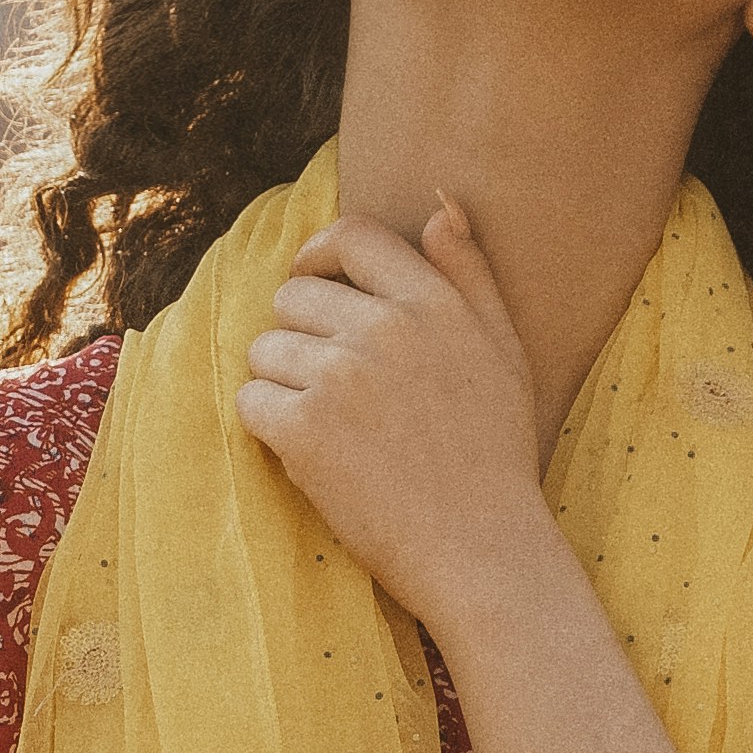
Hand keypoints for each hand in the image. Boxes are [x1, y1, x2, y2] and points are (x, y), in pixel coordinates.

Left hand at [234, 202, 549, 636]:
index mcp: (434, 302)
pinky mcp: (304, 428)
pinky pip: (250, 402)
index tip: (311, 283)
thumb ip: (469, 272)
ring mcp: (341, 377)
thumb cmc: (495, 454)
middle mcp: (385, 328)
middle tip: (331, 388)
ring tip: (328, 428)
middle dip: (299, 335)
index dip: (318, 255)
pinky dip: (267, 429)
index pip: (351, 237)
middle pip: (294, 296)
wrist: (483, 549)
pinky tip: (309, 457)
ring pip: (265, 350)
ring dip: (281, 384)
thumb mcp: (502, 349)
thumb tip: (439, 203)